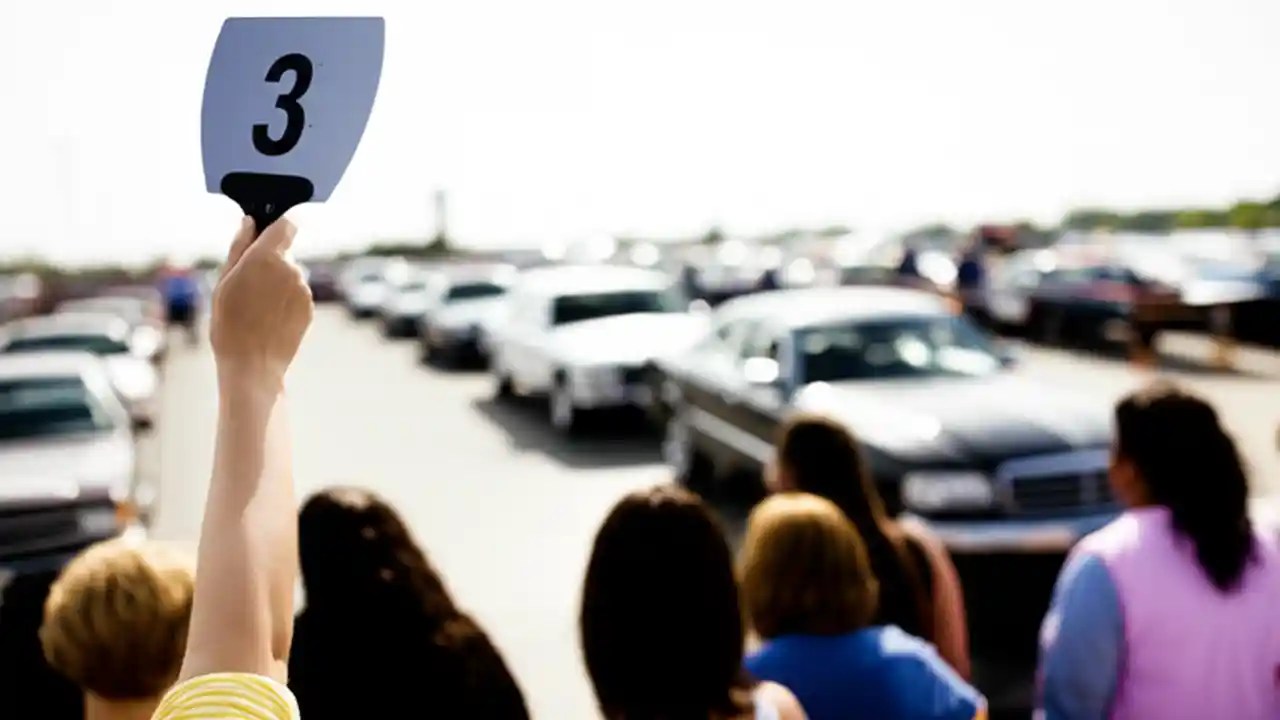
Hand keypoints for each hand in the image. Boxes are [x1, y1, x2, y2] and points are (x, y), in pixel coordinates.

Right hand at [210, 217, 312, 387]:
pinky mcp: (310, 308)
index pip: (287, 224)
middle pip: (284, 253)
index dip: (277, 227)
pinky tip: (269, 319)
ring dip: (277, 284)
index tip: (265, 236)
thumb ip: (238, 247)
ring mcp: (304, 290)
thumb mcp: (223, 282)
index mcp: (267, 257)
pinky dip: (285, 302)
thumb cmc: (229, 324)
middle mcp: (291, 269)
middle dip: (269, 262)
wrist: (252, 365)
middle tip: (247, 286)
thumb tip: (248, 222)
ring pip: (290, 276)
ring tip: (256, 309)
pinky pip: (296, 295)